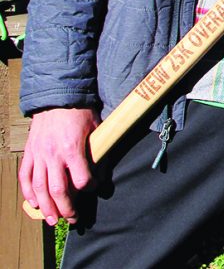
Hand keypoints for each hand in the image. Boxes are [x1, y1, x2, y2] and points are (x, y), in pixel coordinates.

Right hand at [18, 107, 98, 224]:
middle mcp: (53, 155)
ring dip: (46, 207)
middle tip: (73, 219)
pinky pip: (25, 177)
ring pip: (39, 188)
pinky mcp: (29, 153)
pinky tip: (33, 204)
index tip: (94, 188)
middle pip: (58, 190)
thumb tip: (103, 172)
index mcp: (72, 148)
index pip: (81, 178)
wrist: (56, 98)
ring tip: (52, 220)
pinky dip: (28, 193)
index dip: (89, 187)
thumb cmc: (79, 112)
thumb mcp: (95, 128)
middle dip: (66, 208)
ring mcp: (39, 155)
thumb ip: (98, 151)